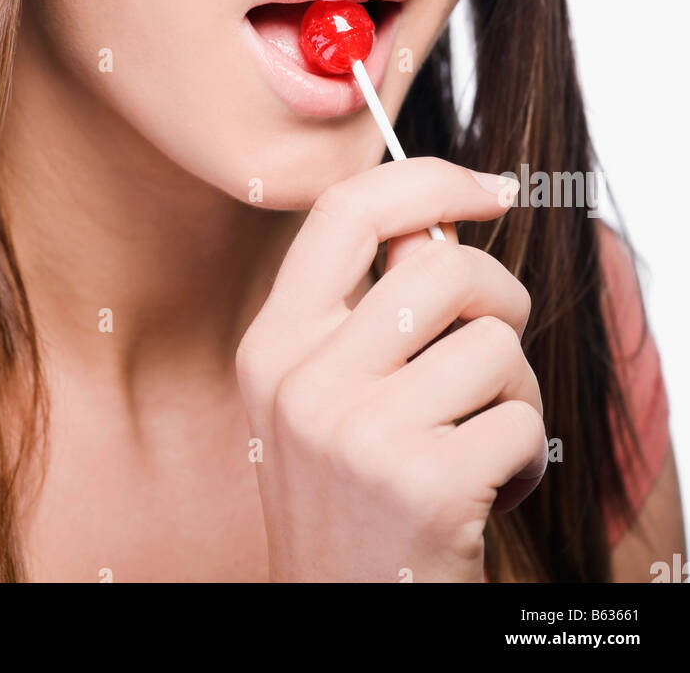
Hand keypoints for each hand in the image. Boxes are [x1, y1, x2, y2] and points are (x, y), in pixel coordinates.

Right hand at [235, 157, 546, 582]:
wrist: (344, 621)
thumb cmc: (352, 499)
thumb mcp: (326, 396)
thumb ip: (368, 309)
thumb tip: (441, 222)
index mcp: (272, 344)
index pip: (345, 211)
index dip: (428, 179)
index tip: (489, 189)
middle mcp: (302, 380)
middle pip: (443, 266)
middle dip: (500, 295)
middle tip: (496, 345)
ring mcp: (358, 432)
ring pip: (496, 343)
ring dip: (515, 392)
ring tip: (478, 438)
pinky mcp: (422, 484)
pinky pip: (523, 419)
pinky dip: (528, 456)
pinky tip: (489, 490)